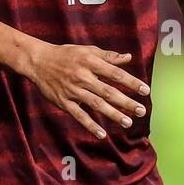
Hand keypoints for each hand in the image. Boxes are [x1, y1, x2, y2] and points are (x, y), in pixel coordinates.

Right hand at [23, 41, 149, 139]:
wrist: (38, 61)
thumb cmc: (65, 54)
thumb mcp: (86, 50)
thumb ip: (108, 56)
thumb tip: (128, 57)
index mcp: (90, 62)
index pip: (115, 74)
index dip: (131, 82)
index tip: (145, 90)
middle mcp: (83, 76)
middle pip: (108, 91)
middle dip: (126, 102)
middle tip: (141, 110)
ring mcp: (73, 90)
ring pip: (96, 104)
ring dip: (112, 114)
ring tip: (128, 122)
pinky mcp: (63, 102)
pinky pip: (78, 115)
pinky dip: (89, 125)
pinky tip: (101, 134)